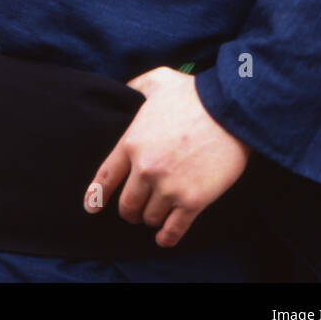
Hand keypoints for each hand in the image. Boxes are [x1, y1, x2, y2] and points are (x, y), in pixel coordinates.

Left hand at [83, 66, 249, 247]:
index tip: (91, 207)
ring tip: (154, 214)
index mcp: (131, 142)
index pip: (105, 178)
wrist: (229, 111)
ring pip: (149, 217)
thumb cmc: (193, 93)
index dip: (96, 196)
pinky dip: (167, 237)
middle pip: (127, 204)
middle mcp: (145, 169)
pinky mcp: (193, 201)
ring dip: (151, 218)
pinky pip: (174, 229)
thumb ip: (135, 86)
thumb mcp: (156, 81)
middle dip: (129, 210)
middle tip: (134, 209)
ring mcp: (169, 187)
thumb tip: (125, 91)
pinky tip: (163, 239)